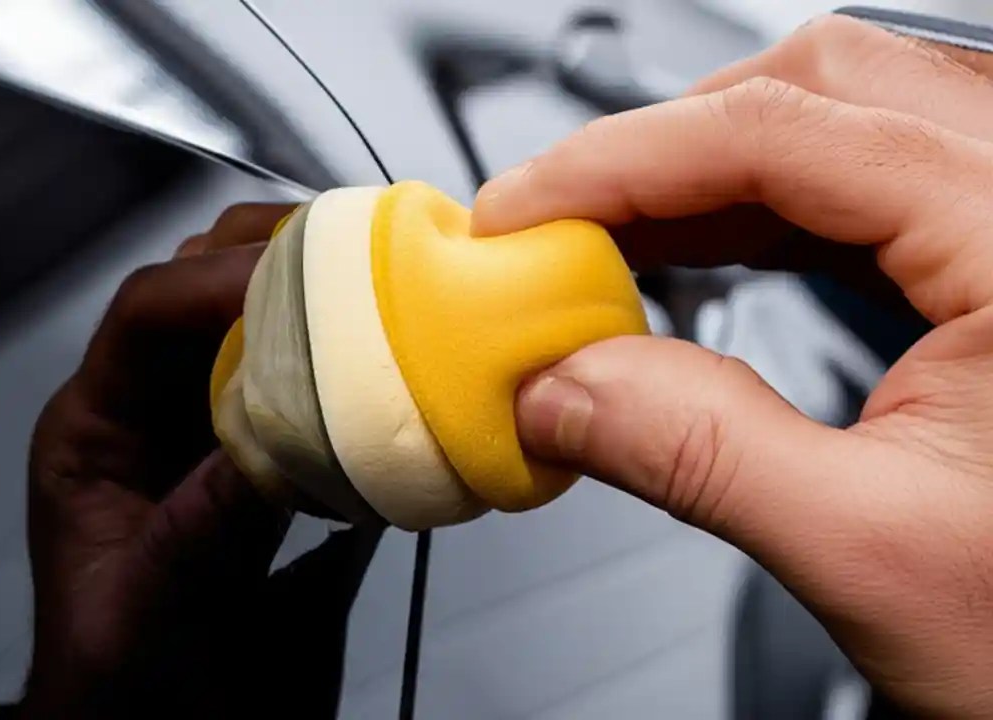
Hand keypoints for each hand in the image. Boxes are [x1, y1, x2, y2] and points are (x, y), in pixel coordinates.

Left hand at [20, 203, 381, 717]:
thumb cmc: (113, 691)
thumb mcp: (150, 607)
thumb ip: (210, 522)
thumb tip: (287, 432)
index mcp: (93, 433)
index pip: (143, 315)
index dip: (217, 281)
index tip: (299, 278)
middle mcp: (145, 416)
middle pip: (200, 295)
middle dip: (275, 263)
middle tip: (358, 261)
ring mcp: (204, 435)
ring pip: (255, 333)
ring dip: (317, 310)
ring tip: (386, 301)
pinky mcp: (259, 466)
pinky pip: (302, 397)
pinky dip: (346, 382)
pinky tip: (388, 382)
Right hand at [474, 15, 992, 718]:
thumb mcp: (870, 553)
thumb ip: (695, 453)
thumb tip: (558, 389)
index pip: (783, 133)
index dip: (620, 159)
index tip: (521, 212)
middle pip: (818, 90)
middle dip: (661, 149)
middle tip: (558, 227)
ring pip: (840, 123)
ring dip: (704, 178)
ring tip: (607, 248)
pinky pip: (867, 183)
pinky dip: (761, 210)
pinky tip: (699, 255)